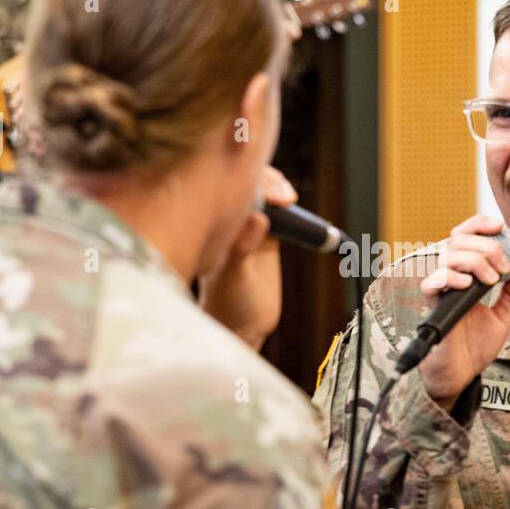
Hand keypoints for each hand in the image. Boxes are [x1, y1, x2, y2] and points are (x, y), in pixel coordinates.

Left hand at [198, 167, 297, 350]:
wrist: (242, 325)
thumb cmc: (227, 303)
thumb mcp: (233, 278)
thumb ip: (242, 249)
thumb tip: (256, 218)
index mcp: (214, 226)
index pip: (229, 190)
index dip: (251, 185)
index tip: (270, 197)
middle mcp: (230, 222)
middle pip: (249, 185)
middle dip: (269, 183)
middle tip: (286, 198)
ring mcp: (250, 227)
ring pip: (266, 195)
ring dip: (280, 191)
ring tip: (289, 200)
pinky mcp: (268, 237)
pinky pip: (280, 214)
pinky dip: (291, 210)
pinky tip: (296, 208)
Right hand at [417, 214, 509, 409]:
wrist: (462, 374)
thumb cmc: (475, 345)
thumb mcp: (503, 314)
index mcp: (465, 275)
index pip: (465, 237)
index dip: (478, 225)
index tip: (499, 226)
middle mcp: (450, 279)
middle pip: (458, 241)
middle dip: (486, 247)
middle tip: (504, 268)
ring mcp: (441, 293)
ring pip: (447, 257)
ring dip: (475, 261)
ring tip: (492, 280)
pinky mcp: (433, 309)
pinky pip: (431, 283)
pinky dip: (451, 278)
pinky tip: (468, 285)